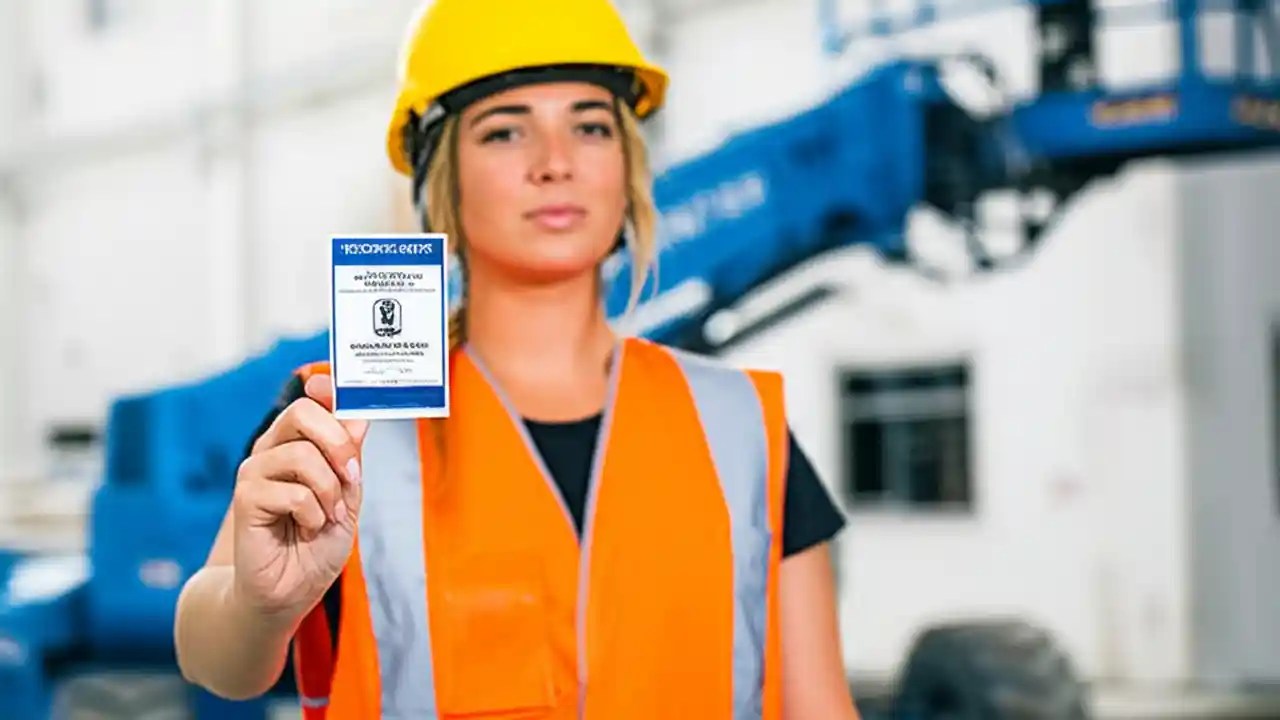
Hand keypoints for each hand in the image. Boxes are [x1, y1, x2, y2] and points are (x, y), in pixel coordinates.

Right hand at [231, 374, 367, 618]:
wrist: (290, 591)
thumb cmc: (316, 544)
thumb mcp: (348, 496)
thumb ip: (350, 458)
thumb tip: (358, 416)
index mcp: (297, 443)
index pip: (311, 400)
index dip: (331, 391)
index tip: (348, 397)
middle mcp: (272, 450)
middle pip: (302, 412)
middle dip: (337, 442)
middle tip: (351, 476)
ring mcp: (255, 472)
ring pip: (301, 455)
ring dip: (328, 491)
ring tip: (329, 516)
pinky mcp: (245, 499)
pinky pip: (292, 492)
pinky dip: (313, 514)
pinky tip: (310, 528)